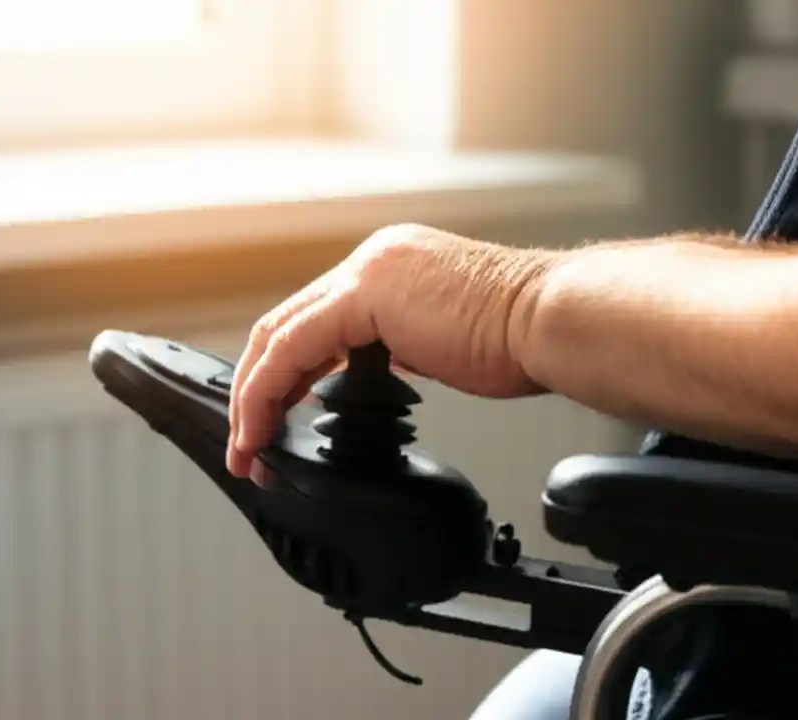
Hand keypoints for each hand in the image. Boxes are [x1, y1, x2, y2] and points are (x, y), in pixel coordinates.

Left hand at [226, 223, 557, 478]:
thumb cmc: (522, 338)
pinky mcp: (365, 295)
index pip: (313, 321)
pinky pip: (293, 349)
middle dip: (255, 389)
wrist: (552, 322)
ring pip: (278, 336)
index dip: (283, 375)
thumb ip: (397, 349)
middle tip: (245, 441)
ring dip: (253, 396)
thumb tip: (373, 377)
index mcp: (389, 269)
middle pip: (284, 325)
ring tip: (247, 446)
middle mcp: (372, 261)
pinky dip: (268, 392)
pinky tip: (264, 428)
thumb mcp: (441, 342)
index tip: (272, 420)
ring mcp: (366, 271)